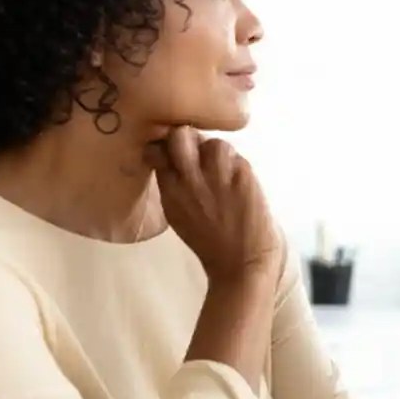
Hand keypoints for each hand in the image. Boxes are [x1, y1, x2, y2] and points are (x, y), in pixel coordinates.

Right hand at [143, 126, 281, 286]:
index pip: (156, 151)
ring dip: (219, 152)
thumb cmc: (211, 243)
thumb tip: (173, 159)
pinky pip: (237, 156)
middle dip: (189, 136)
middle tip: (201, 151)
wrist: (242, 263)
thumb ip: (174, 186)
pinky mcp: (242, 177)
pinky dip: (238, 164)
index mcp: (170, 192)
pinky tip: (241, 181)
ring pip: (214, 142)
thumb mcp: (180, 214)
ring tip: (226, 170)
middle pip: (180, 135)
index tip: (176, 150)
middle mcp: (190, 181)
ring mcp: (217, 178)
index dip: (166, 144)